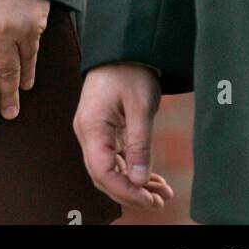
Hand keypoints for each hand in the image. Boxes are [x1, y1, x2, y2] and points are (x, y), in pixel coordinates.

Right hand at [73, 62, 173, 209]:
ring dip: (134, 184)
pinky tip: (152, 179)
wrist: (124, 47)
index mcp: (91, 126)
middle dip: (131, 193)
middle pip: (104, 176)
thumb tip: (138, 180)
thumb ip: (139, 145)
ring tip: (161, 193)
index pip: (102, 172)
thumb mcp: (141, 107)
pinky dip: (132, 171)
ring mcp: (94, 132)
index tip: (150, 199)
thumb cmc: (130, 70)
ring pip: (110, 169)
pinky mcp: (104, 130)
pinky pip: (115, 158)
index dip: (126, 191)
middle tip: (159, 201)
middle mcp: (87, 132)